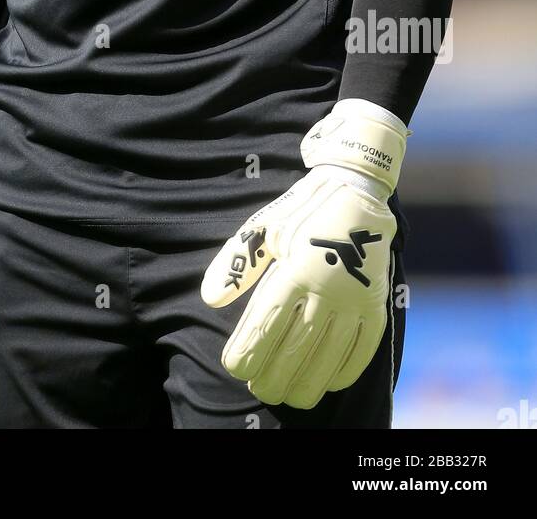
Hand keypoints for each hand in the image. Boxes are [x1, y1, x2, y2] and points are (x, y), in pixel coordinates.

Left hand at [200, 99, 407, 409]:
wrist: (354, 189)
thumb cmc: (301, 212)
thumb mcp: (264, 227)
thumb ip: (238, 263)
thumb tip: (210, 297)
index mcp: (294, 267)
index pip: (267, 323)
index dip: (250, 351)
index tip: (236, 368)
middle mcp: (326, 286)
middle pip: (296, 347)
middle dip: (274, 375)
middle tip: (260, 390)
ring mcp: (355, 297)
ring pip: (329, 355)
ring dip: (307, 382)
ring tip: (289, 396)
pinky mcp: (376, 302)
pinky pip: (363, 347)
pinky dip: (346, 370)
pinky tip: (329, 382)